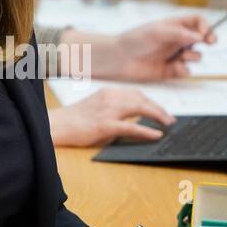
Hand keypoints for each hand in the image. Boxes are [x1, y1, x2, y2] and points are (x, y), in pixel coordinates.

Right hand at [48, 87, 174, 146]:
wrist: (56, 126)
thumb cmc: (75, 119)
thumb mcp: (97, 107)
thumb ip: (114, 108)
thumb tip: (134, 116)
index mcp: (108, 92)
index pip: (137, 93)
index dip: (152, 102)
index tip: (161, 110)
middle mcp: (110, 98)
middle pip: (142, 99)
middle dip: (159, 109)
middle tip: (170, 119)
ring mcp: (108, 111)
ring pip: (140, 109)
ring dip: (157, 116)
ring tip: (167, 124)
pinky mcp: (105, 125)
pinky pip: (132, 127)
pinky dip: (147, 130)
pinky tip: (156, 134)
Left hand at [68, 16, 216, 81]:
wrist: (119, 59)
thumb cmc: (135, 40)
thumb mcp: (158, 31)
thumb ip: (180, 33)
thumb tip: (200, 36)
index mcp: (174, 26)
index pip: (197, 22)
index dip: (206, 26)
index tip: (206, 34)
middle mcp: (177, 40)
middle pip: (201, 38)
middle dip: (208, 40)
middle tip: (210, 42)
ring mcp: (174, 55)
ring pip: (196, 56)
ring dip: (193, 56)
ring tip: (182, 56)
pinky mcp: (170, 70)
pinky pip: (185, 71)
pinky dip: (184, 70)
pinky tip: (175, 67)